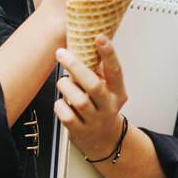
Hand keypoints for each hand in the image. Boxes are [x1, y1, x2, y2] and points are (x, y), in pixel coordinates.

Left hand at [54, 36, 128, 160]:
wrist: (103, 140)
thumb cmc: (101, 106)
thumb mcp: (107, 89)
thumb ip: (98, 71)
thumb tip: (83, 44)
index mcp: (117, 92)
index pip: (116, 71)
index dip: (108, 54)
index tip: (99, 37)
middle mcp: (109, 106)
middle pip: (93, 85)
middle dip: (76, 67)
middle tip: (62, 53)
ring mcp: (95, 121)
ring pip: (78, 100)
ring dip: (65, 86)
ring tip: (63, 81)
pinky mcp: (80, 131)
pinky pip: (66, 114)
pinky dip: (60, 104)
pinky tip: (62, 101)